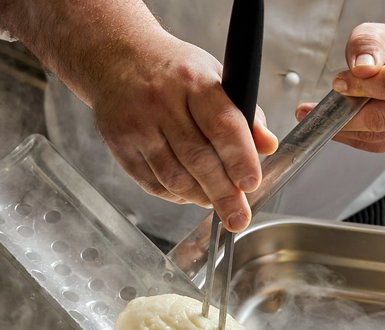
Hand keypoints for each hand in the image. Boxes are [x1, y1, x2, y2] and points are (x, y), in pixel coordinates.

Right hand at [86, 31, 278, 231]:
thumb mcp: (214, 76)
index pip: (222, 125)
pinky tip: (189, 193)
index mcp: (193, 81)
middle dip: (223, 194)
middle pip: (198, 159)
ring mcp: (138, 125)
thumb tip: (267, 145)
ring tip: (216, 203)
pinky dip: (175, 195)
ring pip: (174, 177)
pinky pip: (152, 183)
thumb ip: (244, 112)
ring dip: (199, 197)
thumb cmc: (173, 70)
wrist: (117, 58)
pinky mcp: (120, 145)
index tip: (251, 184)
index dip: (240, 159)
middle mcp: (162, 102)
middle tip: (238, 217)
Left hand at [294, 23, 384, 152]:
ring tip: (315, 116)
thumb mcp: (377, 34)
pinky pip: (373, 145)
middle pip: (381, 118)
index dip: (362, 86)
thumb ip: (367, 45)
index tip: (337, 83)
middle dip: (344, 114)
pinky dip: (349, 136)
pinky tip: (334, 125)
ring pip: (375, 136)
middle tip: (312, 109)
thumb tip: (361, 68)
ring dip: (341, 128)